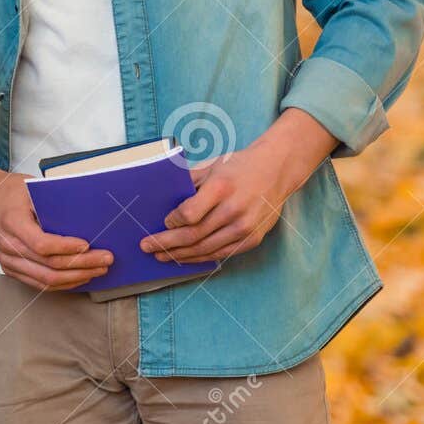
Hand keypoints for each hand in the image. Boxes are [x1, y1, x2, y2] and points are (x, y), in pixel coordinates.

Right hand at [0, 153, 112, 289]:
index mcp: (12, 223)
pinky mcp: (11, 270)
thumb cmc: (9, 191)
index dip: (67, 248)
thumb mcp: (29, 187)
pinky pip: (39, 284)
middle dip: (82, 265)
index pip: (42, 244)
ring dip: (77, 278)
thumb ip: (52, 201)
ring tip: (99, 270)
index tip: (88, 244)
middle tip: (106, 259)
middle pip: (49, 266)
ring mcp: (8, 261)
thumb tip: (85, 213)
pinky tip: (80, 277)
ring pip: (46, 280)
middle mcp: (8, 246)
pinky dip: (63, 284)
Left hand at [138, 112, 335, 263]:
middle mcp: (234, 210)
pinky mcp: (252, 239)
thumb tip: (164, 203)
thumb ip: (189, 184)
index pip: (189, 214)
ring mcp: (245, 227)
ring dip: (180, 255)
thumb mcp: (211, 167)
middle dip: (166, 243)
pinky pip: (221, 254)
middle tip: (146, 246)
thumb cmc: (238, 166)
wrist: (276, 170)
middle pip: (194, 235)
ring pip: (206, 248)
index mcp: (221, 188)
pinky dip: (200, 257)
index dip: (172, 222)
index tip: (162, 223)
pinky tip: (185, 257)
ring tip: (161, 256)